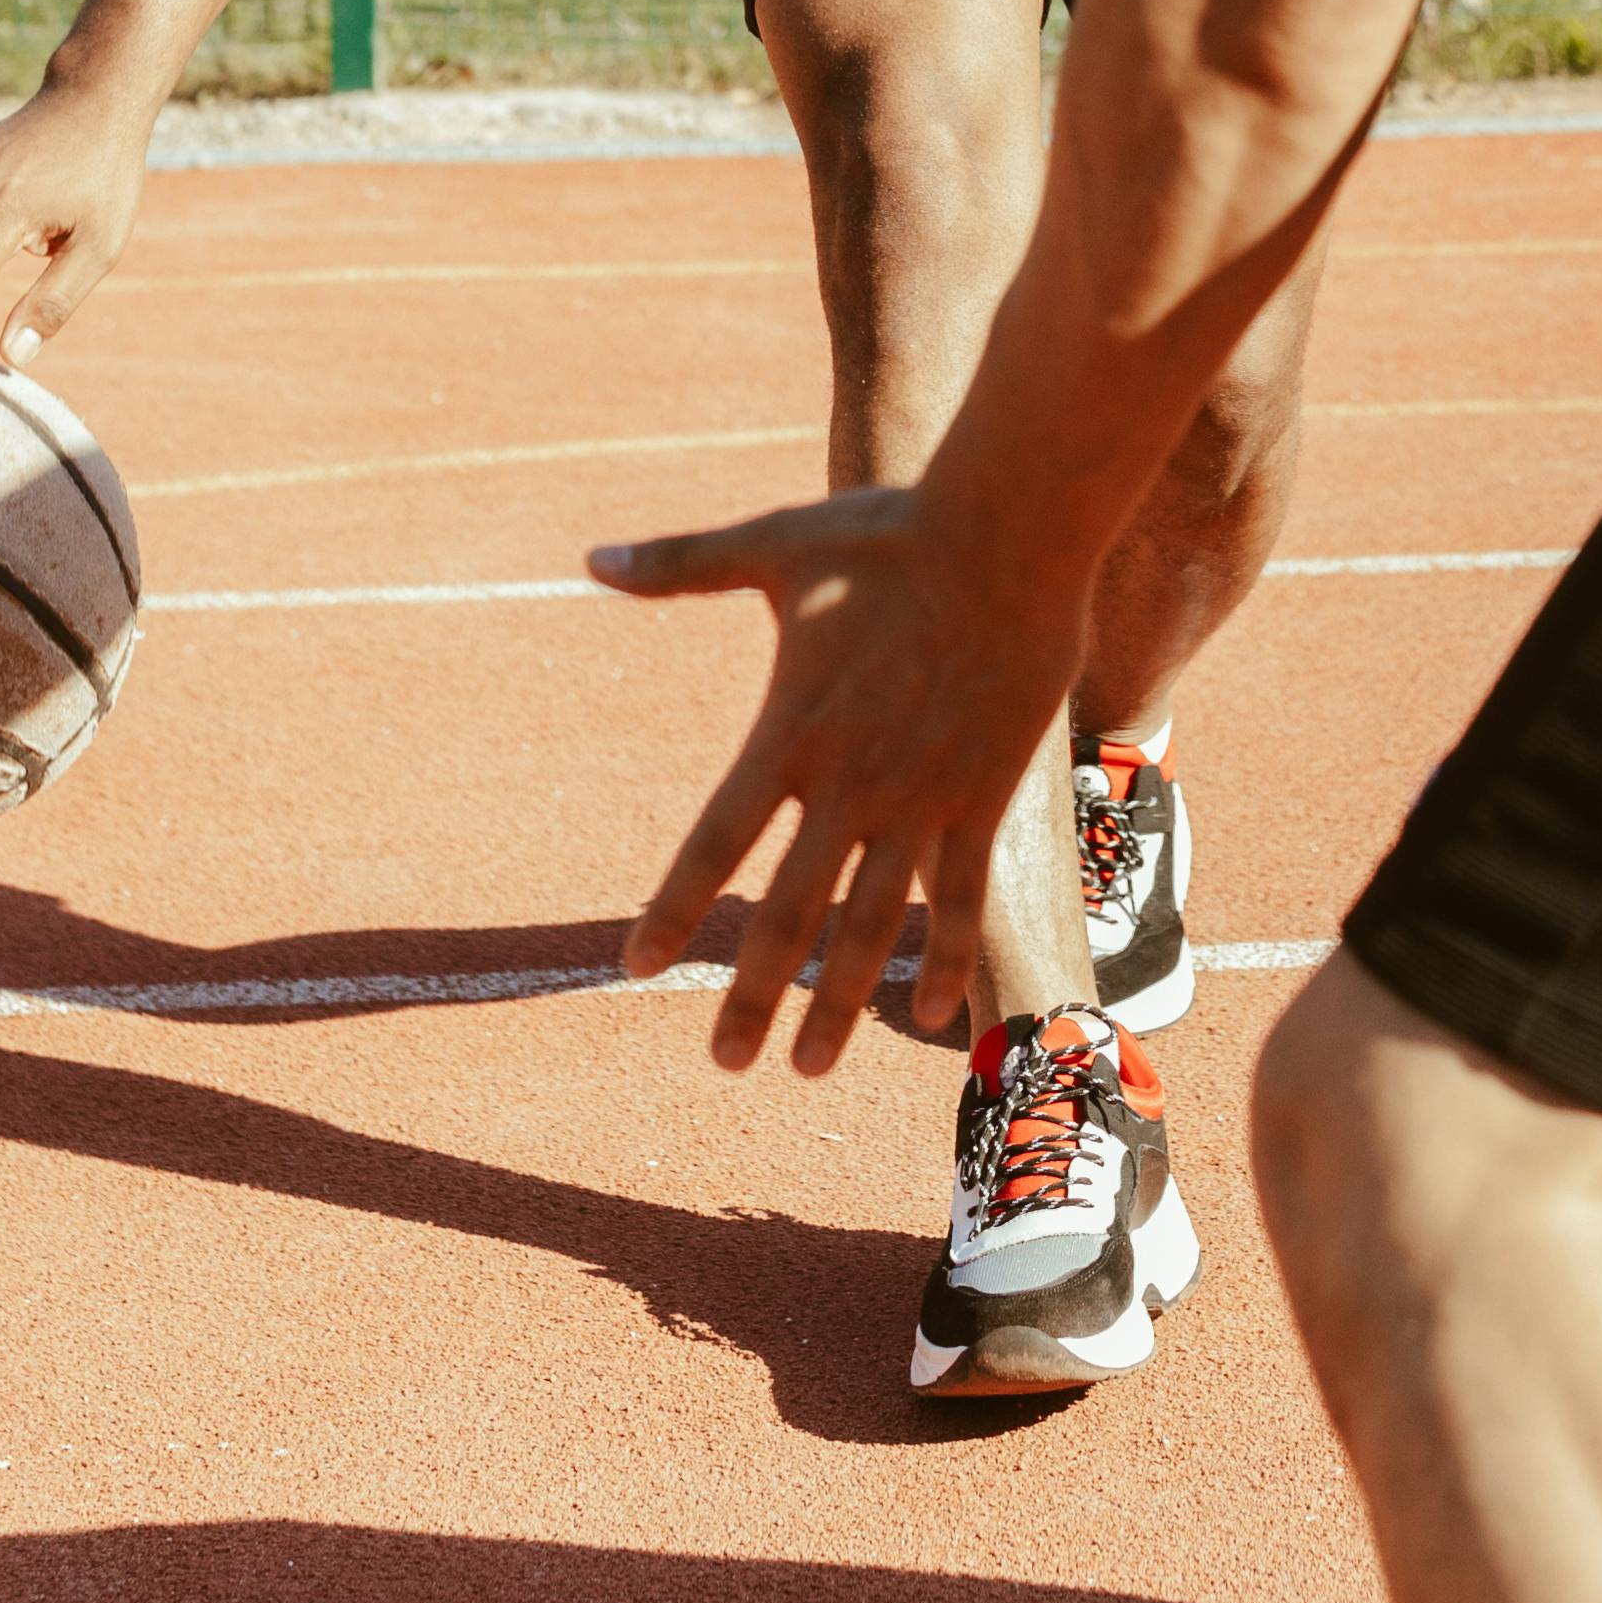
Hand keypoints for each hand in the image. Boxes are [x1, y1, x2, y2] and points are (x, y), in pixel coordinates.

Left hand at [587, 479, 1079, 1072]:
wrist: (1009, 534)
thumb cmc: (888, 538)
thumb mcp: (775, 547)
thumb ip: (682, 566)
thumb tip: (592, 556)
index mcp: (790, 733)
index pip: (714, 842)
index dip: (674, 909)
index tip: (637, 967)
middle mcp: (849, 783)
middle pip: (788, 911)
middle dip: (754, 994)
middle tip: (725, 1063)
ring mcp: (920, 797)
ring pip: (870, 925)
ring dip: (837, 1001)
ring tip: (808, 1068)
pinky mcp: (981, 797)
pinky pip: (958, 897)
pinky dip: (944, 960)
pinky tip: (931, 1018)